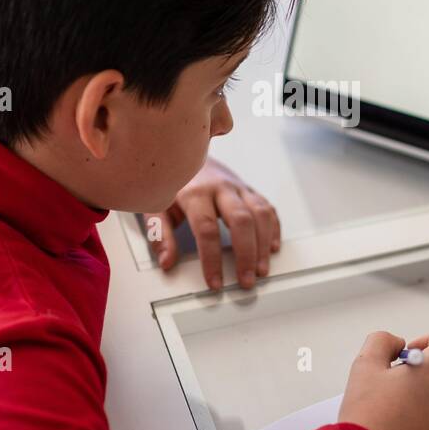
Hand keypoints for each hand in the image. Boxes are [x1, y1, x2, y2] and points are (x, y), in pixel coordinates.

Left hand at [145, 157, 280, 290]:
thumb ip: (160, 235)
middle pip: (241, 221)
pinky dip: (273, 229)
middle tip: (247, 280)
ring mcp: (238, 187)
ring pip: (260, 214)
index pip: (207, 230)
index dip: (212, 259)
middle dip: (247, 254)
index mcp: (195, 192)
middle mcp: (220, 187)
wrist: (184, 147)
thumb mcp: (156, 205)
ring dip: (263, 245)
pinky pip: (267, 208)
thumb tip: (167, 262)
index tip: (215, 282)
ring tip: (261, 270)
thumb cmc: (171, 180)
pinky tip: (271, 248)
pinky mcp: (248, 189)